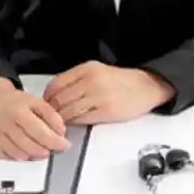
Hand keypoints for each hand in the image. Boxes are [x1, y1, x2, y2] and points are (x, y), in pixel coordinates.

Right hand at [0, 77, 70, 160]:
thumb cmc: (15, 103)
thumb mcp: (36, 102)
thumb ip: (51, 115)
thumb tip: (61, 132)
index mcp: (18, 111)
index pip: (40, 132)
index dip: (55, 141)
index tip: (65, 146)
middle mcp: (5, 124)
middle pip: (30, 146)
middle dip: (45, 151)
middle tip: (52, 150)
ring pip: (19, 155)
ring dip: (33, 155)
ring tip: (40, 150)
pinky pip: (9, 158)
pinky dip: (20, 157)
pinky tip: (25, 151)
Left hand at [43, 61, 175, 124]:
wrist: (147, 87)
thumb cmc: (121, 81)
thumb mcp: (98, 71)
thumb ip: (77, 80)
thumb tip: (56, 95)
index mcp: (87, 69)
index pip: (56, 83)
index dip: (47, 96)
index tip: (46, 103)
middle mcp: (91, 81)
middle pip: (60, 99)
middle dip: (51, 111)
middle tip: (49, 118)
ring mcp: (98, 96)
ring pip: (68, 111)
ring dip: (61, 120)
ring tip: (59, 124)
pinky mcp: (106, 111)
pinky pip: (81, 119)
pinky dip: (73, 123)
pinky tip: (73, 124)